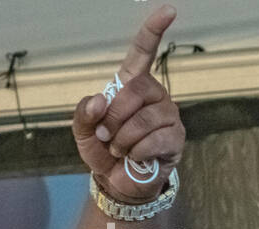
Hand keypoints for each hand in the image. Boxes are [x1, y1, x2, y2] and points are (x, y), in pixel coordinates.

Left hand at [72, 4, 185, 203]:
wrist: (116, 182)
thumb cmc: (104, 150)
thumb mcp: (84, 132)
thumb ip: (83, 115)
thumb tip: (98, 100)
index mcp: (132, 87)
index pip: (143, 53)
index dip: (152, 32)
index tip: (167, 11)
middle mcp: (155, 95)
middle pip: (135, 89)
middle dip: (113, 116)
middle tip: (106, 135)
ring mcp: (168, 115)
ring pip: (143, 119)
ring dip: (122, 139)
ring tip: (119, 149)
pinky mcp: (176, 138)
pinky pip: (153, 140)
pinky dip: (135, 152)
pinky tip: (135, 157)